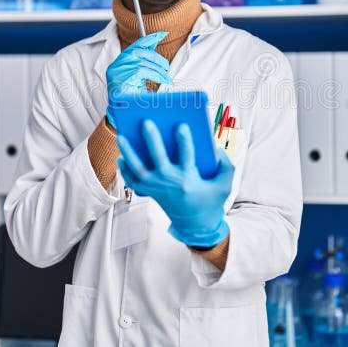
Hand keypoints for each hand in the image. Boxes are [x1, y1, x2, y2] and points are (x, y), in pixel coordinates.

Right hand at [106, 31, 171, 127]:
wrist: (121, 116)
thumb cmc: (131, 98)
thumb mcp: (139, 79)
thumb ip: (145, 65)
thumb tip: (157, 54)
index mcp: (120, 62)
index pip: (136, 45)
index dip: (150, 38)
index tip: (162, 34)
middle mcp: (117, 64)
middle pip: (142, 52)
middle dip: (158, 59)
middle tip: (167, 68)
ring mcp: (118, 71)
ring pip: (144, 62)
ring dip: (160, 70)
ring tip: (167, 78)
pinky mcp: (121, 78)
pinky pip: (143, 71)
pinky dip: (157, 75)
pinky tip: (163, 81)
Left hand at [116, 119, 233, 247]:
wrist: (196, 225)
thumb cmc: (210, 201)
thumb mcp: (225, 185)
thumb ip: (226, 165)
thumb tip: (217, 147)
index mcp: (189, 179)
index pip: (187, 156)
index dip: (184, 140)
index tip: (181, 125)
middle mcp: (170, 182)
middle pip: (158, 158)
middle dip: (152, 139)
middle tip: (146, 122)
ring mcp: (157, 188)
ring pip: (138, 168)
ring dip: (129, 152)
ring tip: (121, 136)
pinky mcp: (150, 193)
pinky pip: (133, 181)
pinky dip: (125, 170)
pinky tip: (121, 157)